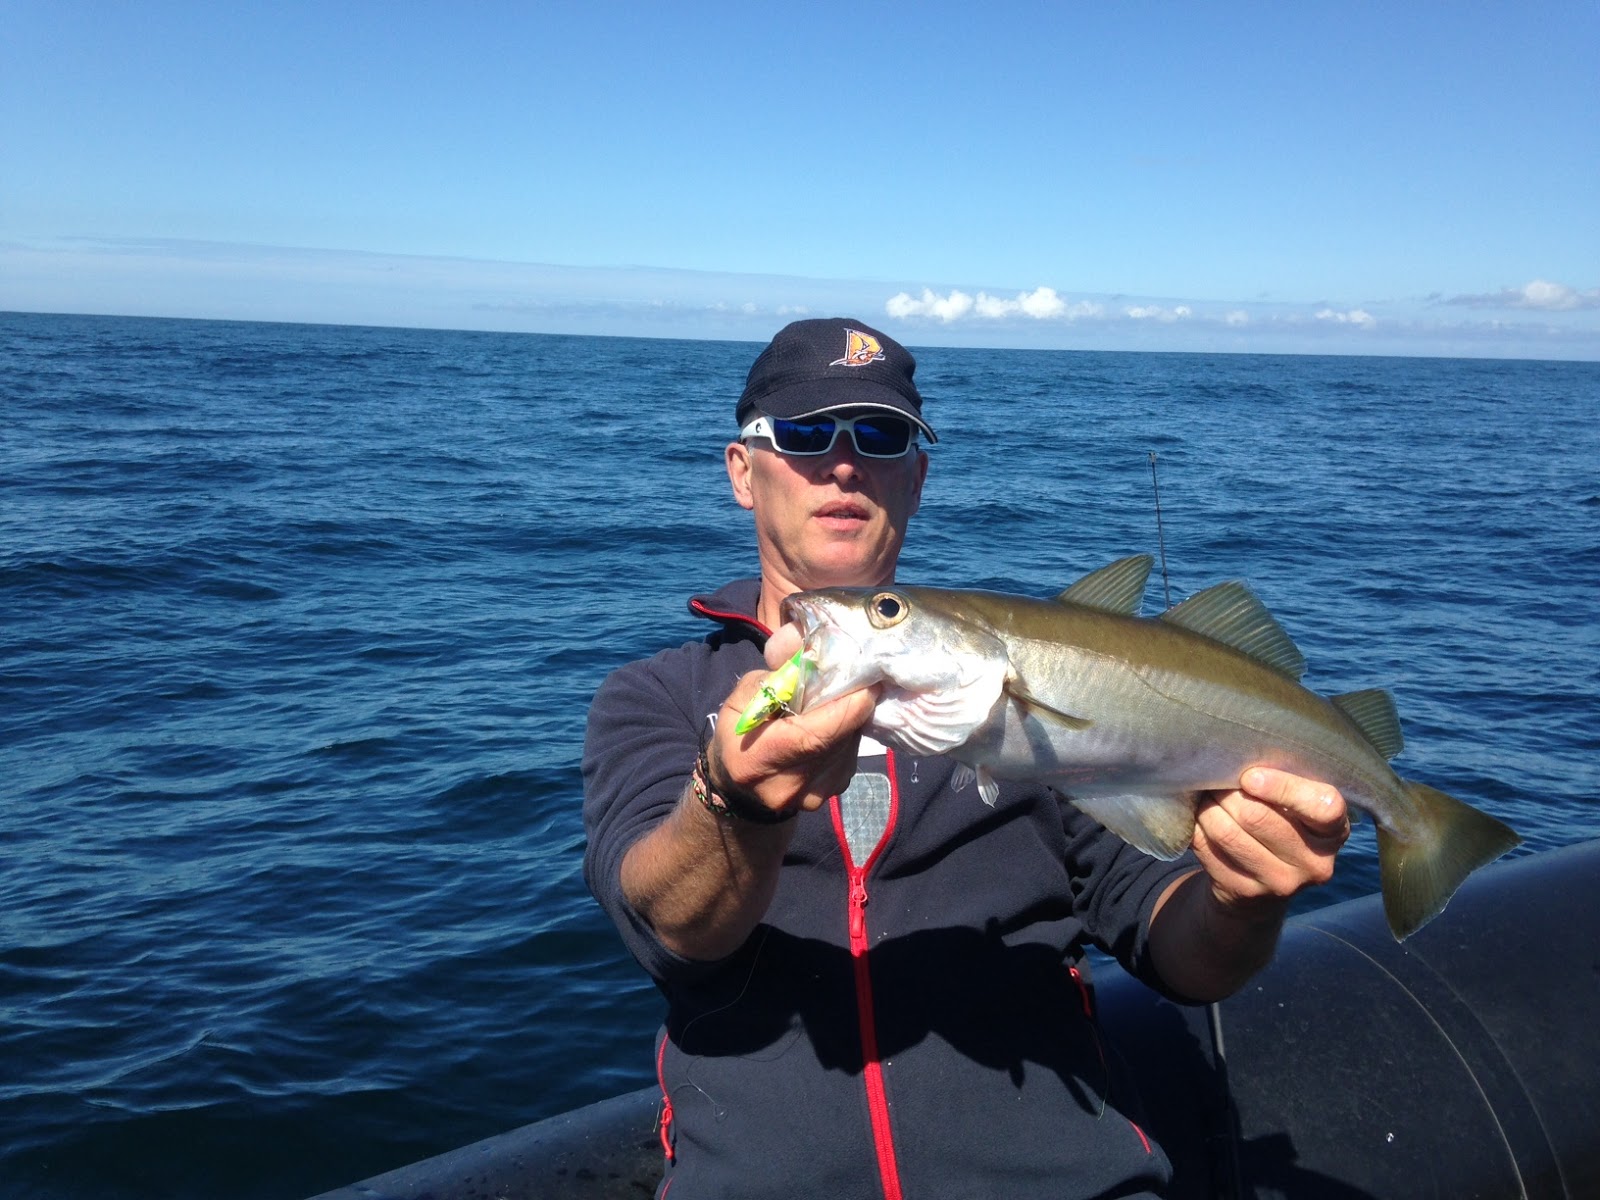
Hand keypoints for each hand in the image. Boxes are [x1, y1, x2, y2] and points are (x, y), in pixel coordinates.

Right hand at [704, 623, 875, 819]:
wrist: (739, 790)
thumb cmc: (737, 735)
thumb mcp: (742, 698)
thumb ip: (777, 679)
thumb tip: (812, 658)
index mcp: (758, 759)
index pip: (815, 735)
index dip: (847, 707)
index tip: (865, 681)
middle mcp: (788, 786)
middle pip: (839, 738)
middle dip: (850, 706)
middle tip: (852, 681)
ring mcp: (812, 796)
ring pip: (849, 746)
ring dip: (847, 721)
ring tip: (831, 707)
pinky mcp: (831, 795)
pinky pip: (849, 755)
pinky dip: (845, 736)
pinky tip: (829, 728)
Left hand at [1191, 767, 1350, 918]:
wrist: (1266, 881)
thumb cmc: (1283, 822)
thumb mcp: (1298, 804)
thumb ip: (1286, 782)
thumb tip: (1242, 756)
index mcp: (1334, 831)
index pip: (1321, 806)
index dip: (1282, 787)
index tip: (1250, 776)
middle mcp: (1315, 863)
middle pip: (1257, 817)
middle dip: (1228, 792)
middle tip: (1217, 780)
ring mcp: (1282, 883)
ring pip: (1227, 834)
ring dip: (1208, 809)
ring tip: (1206, 797)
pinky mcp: (1247, 893)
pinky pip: (1208, 850)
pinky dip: (1198, 829)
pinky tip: (1201, 820)